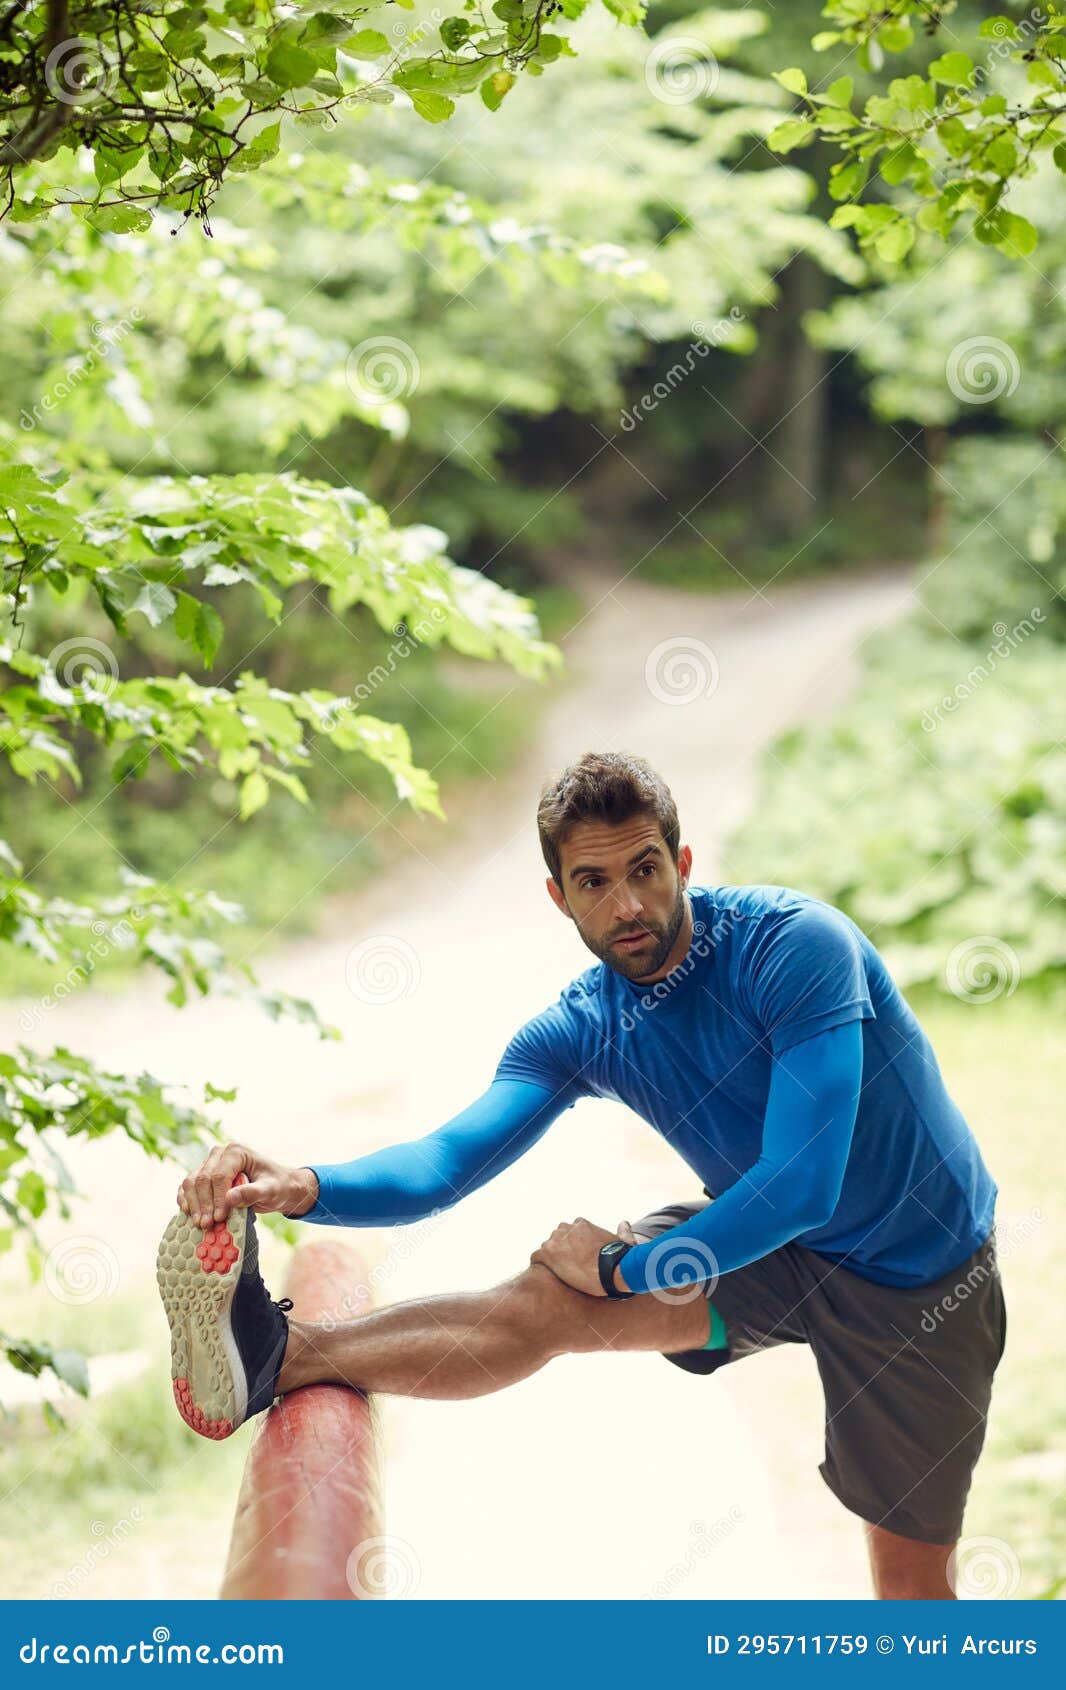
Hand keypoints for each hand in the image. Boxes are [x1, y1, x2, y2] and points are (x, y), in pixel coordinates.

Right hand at [176, 1142, 318, 1227]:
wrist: (277, 1187)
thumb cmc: (276, 1186)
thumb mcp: (270, 1190)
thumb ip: (252, 1193)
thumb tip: (230, 1199)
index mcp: (236, 1151)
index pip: (219, 1175)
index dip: (217, 1198)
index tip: (219, 1218)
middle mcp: (219, 1154)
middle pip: (202, 1179)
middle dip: (204, 1204)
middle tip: (207, 1225)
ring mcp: (209, 1164)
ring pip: (191, 1182)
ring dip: (193, 1204)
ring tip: (201, 1224)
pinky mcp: (204, 1176)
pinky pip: (188, 1188)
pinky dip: (187, 1201)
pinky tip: (190, 1215)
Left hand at [530, 1216, 636, 1296]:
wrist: (611, 1269)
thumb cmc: (620, 1257)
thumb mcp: (625, 1241)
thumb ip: (623, 1232)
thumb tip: (624, 1223)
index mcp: (582, 1225)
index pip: (571, 1232)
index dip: (573, 1245)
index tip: (579, 1256)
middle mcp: (566, 1229)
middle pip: (558, 1238)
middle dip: (562, 1250)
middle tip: (569, 1266)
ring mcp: (555, 1241)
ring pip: (547, 1248)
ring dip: (551, 1258)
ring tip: (558, 1273)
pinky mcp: (548, 1254)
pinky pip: (536, 1258)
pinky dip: (539, 1265)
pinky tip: (546, 1275)